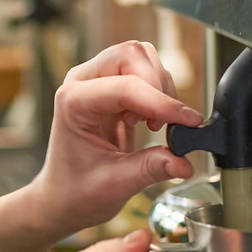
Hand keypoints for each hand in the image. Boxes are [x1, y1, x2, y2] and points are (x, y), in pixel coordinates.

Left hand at [31, 41, 200, 235]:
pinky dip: (158, 92)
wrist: (63, 196)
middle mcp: (81, 82)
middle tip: (158, 125)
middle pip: (132, 55)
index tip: (188, 122)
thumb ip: (151, 168)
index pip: (124, 86)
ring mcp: (96, 80)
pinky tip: (149, 120)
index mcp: (72, 102)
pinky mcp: (111, 86)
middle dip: (157, 86)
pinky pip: (145, 71)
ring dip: (159, 88)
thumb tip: (184, 162)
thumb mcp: (115, 185)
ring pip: (142, 57)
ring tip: (150, 124)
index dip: (161, 102)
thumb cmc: (76, 190)